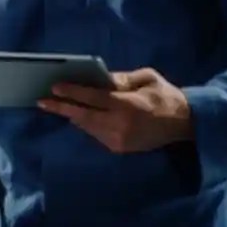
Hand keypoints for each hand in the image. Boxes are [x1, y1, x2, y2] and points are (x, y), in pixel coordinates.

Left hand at [37, 68, 192, 152]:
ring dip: (73, 116)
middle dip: (62, 108)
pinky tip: (80, 115)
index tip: (55, 87)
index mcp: (128, 105)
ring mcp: (119, 140)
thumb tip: (100, 79)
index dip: (73, 93)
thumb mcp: (147, 77)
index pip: (94, 98)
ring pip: (87, 127)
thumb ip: (122, 79)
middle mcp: (120, 125)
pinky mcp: (119, 149)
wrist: (184, 125)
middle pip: (84, 117)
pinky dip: (86, 124)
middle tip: (42, 101)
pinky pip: (96, 134)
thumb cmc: (165, 96)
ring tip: (57, 105)